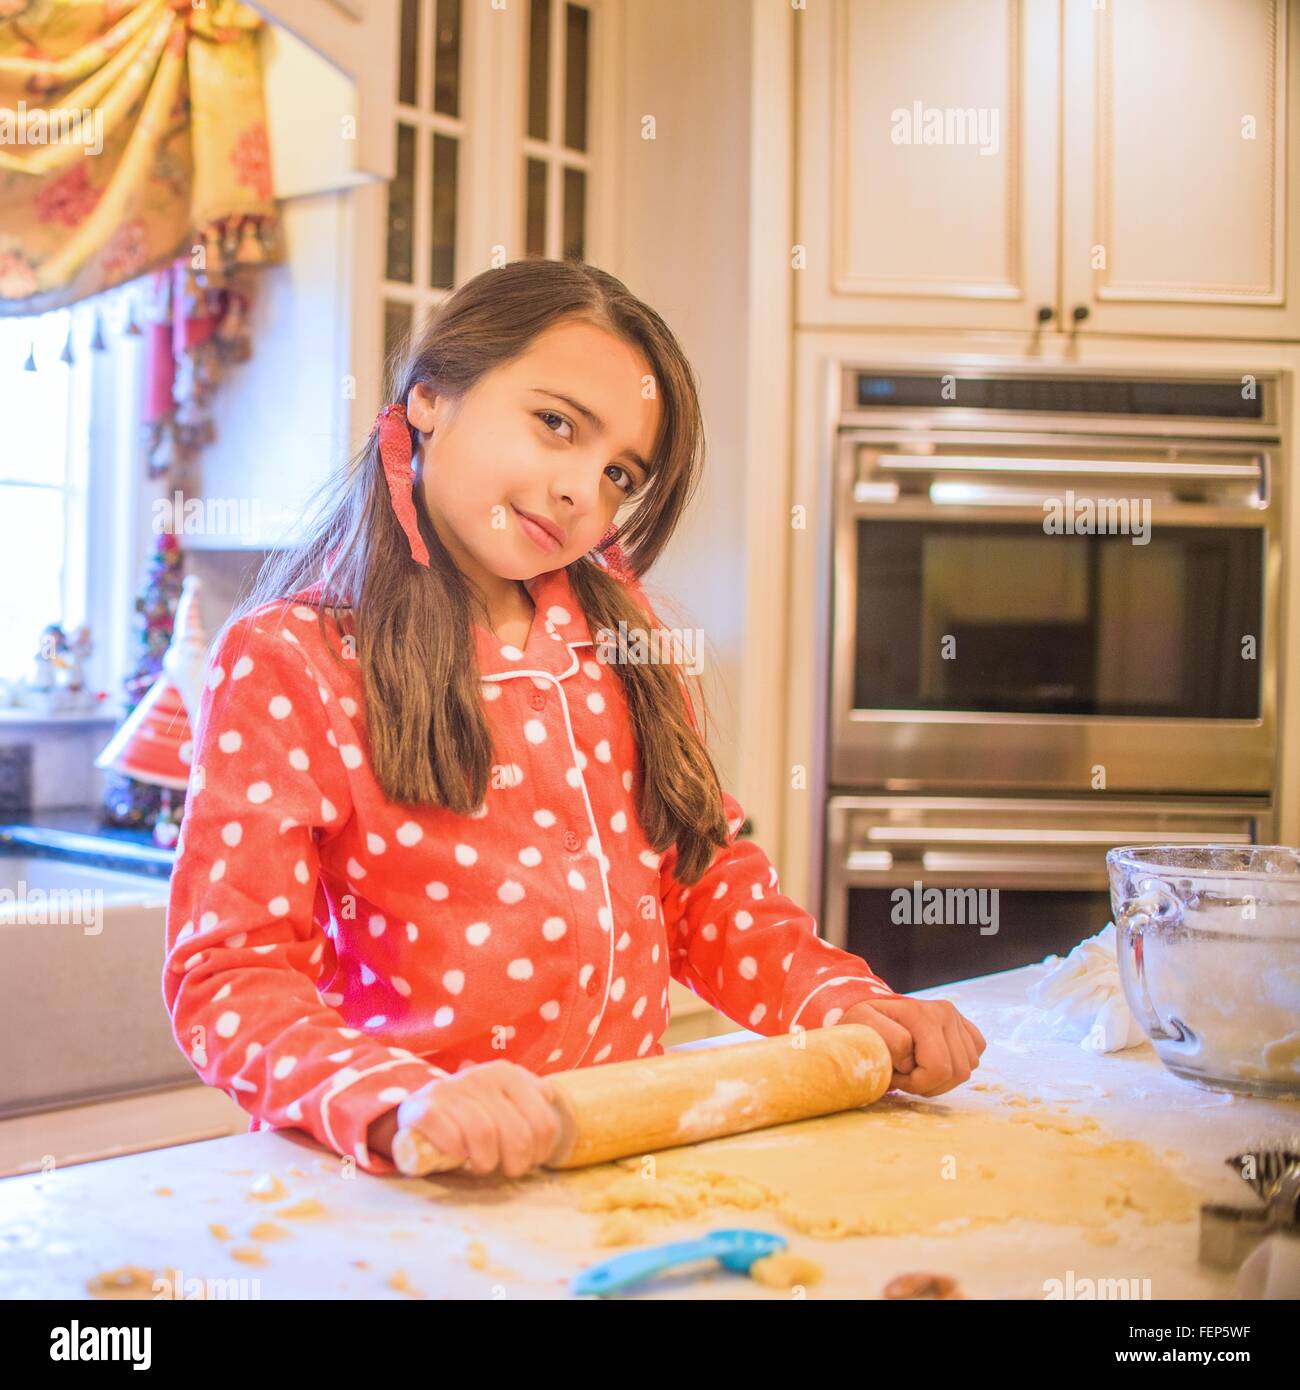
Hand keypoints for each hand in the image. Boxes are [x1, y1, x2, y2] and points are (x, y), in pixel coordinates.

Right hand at [394, 1060, 561, 1176]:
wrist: (419, 1109)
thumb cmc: (471, 1111)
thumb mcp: (502, 1099)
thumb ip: (529, 1099)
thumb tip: (550, 1096)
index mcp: (506, 1074)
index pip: (543, 1122)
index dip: (540, 1151)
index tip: (529, 1160)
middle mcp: (479, 1076)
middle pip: (517, 1135)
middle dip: (515, 1162)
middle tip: (504, 1168)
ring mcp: (449, 1090)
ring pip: (484, 1135)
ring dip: (485, 1161)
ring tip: (481, 1165)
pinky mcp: (421, 1107)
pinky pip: (448, 1133)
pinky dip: (455, 1150)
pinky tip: (457, 1154)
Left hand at [839, 997, 985, 1096]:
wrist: (873, 1014)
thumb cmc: (866, 1026)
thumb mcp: (863, 1028)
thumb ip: (887, 1041)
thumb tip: (911, 1060)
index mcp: (924, 1014)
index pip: (938, 1068)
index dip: (914, 1083)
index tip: (894, 1074)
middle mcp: (946, 1013)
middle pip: (957, 1072)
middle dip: (928, 1084)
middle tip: (905, 1076)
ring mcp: (958, 1019)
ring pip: (967, 1070)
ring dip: (940, 1080)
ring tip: (916, 1070)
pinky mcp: (965, 1028)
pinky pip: (974, 1059)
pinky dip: (955, 1069)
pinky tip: (933, 1063)